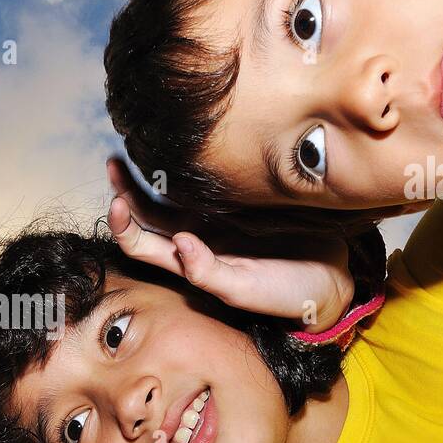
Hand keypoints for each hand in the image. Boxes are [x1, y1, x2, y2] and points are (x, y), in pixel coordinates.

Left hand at [105, 157, 354, 331]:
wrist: (329, 278)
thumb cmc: (286, 292)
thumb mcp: (246, 289)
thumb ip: (211, 273)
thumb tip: (179, 244)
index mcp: (189, 263)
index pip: (141, 246)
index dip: (124, 226)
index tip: (119, 203)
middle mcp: (194, 240)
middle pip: (145, 218)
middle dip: (124, 193)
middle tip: (113, 162)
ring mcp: (212, 221)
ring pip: (166, 199)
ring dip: (143, 179)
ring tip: (127, 152)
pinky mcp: (235, 204)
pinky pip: (197, 185)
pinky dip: (179, 170)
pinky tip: (173, 150)